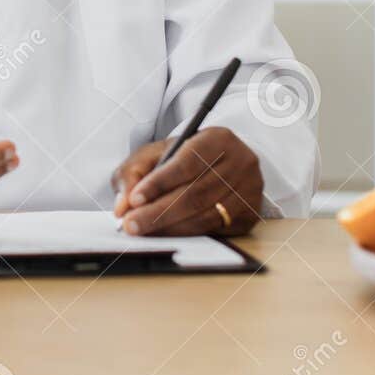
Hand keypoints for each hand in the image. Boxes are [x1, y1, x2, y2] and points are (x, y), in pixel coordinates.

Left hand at [111, 126, 262, 235]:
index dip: (160, 183)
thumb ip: (134, 173)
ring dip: (170, 228)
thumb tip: (123, 205)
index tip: (135, 199)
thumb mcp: (156, 154)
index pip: (187, 162)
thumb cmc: (183, 158)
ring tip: (143, 231)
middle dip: (159, 212)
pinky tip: (166, 235)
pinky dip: (187, 234)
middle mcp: (240, 163)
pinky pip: (216, 229)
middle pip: (196, 193)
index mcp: (218, 139)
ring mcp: (250, 190)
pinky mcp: (251, 213)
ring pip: (205, 215)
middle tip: (132, 224)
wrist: (220, 165)